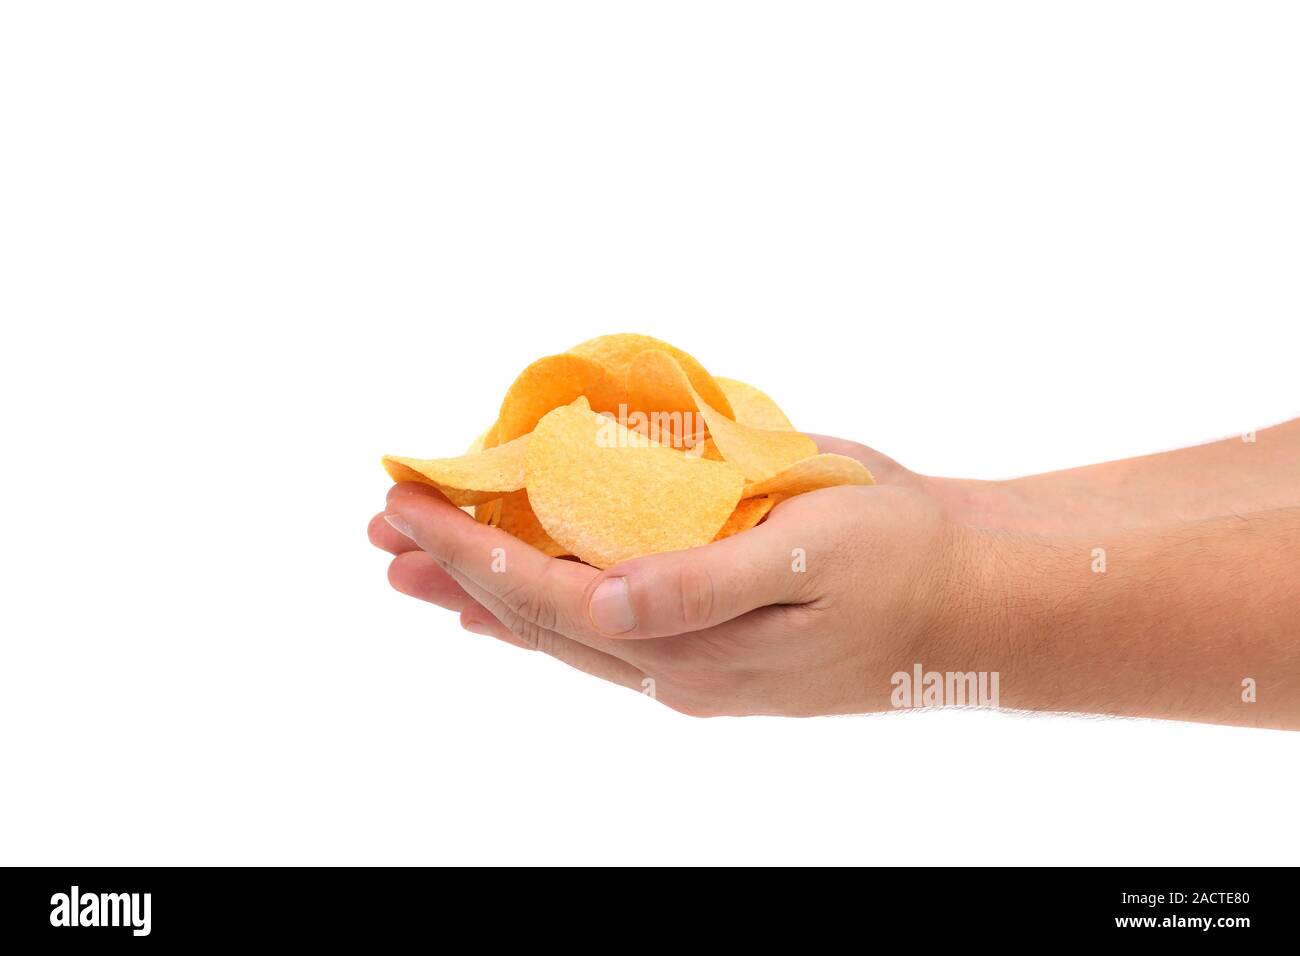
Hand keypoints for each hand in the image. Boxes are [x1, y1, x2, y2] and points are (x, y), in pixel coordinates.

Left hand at [369, 480, 982, 715]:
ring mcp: (690, 661)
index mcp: (689, 642)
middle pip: (537, 616)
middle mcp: (674, 663)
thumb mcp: (812, 558)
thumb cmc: (901, 562)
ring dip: (486, 593)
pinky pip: (605, 630)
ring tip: (418, 569)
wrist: (971, 598)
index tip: (406, 505)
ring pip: (563, 628)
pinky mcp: (712, 646)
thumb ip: (702, 586)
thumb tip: (605, 603)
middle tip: (383, 534)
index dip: (470, 548)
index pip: (548, 593)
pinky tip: (518, 607)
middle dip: (456, 571)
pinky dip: (545, 611)